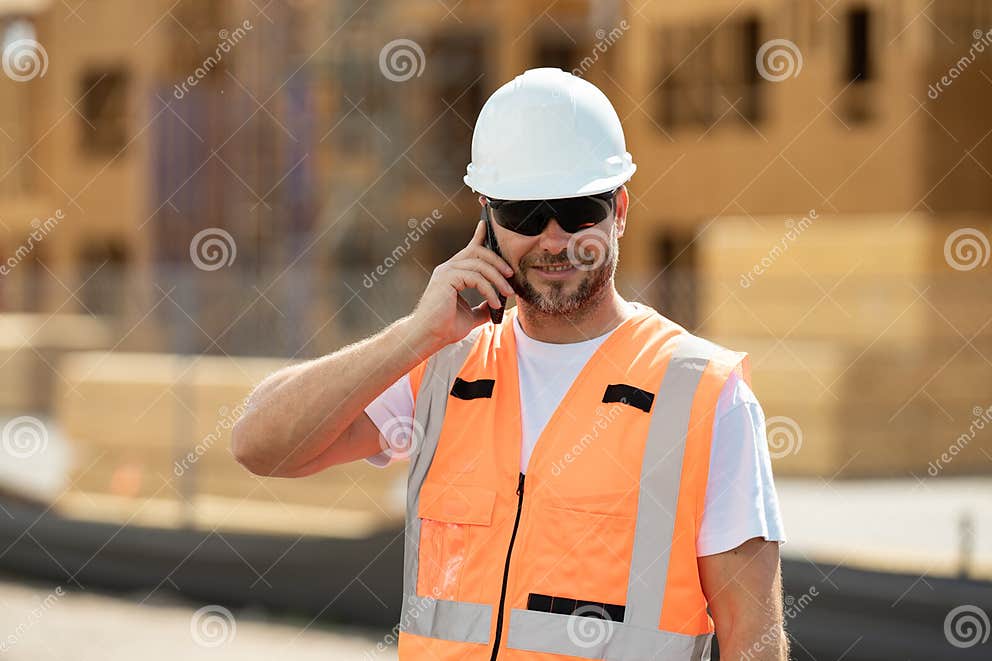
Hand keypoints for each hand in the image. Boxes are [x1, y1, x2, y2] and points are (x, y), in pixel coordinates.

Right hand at [409, 220, 514, 350]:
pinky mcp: (447, 279)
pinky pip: (475, 277)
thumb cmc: (444, 328)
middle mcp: (448, 268)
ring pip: (479, 264)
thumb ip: (482, 307)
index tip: (487, 226)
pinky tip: (494, 303)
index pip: (469, 250)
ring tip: (507, 293)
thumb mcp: (471, 316)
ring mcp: (446, 272)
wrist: (428, 337)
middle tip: (511, 276)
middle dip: (498, 262)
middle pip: (478, 252)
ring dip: (497, 279)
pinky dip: (489, 290)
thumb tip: (495, 306)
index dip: (479, 237)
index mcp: (452, 273)